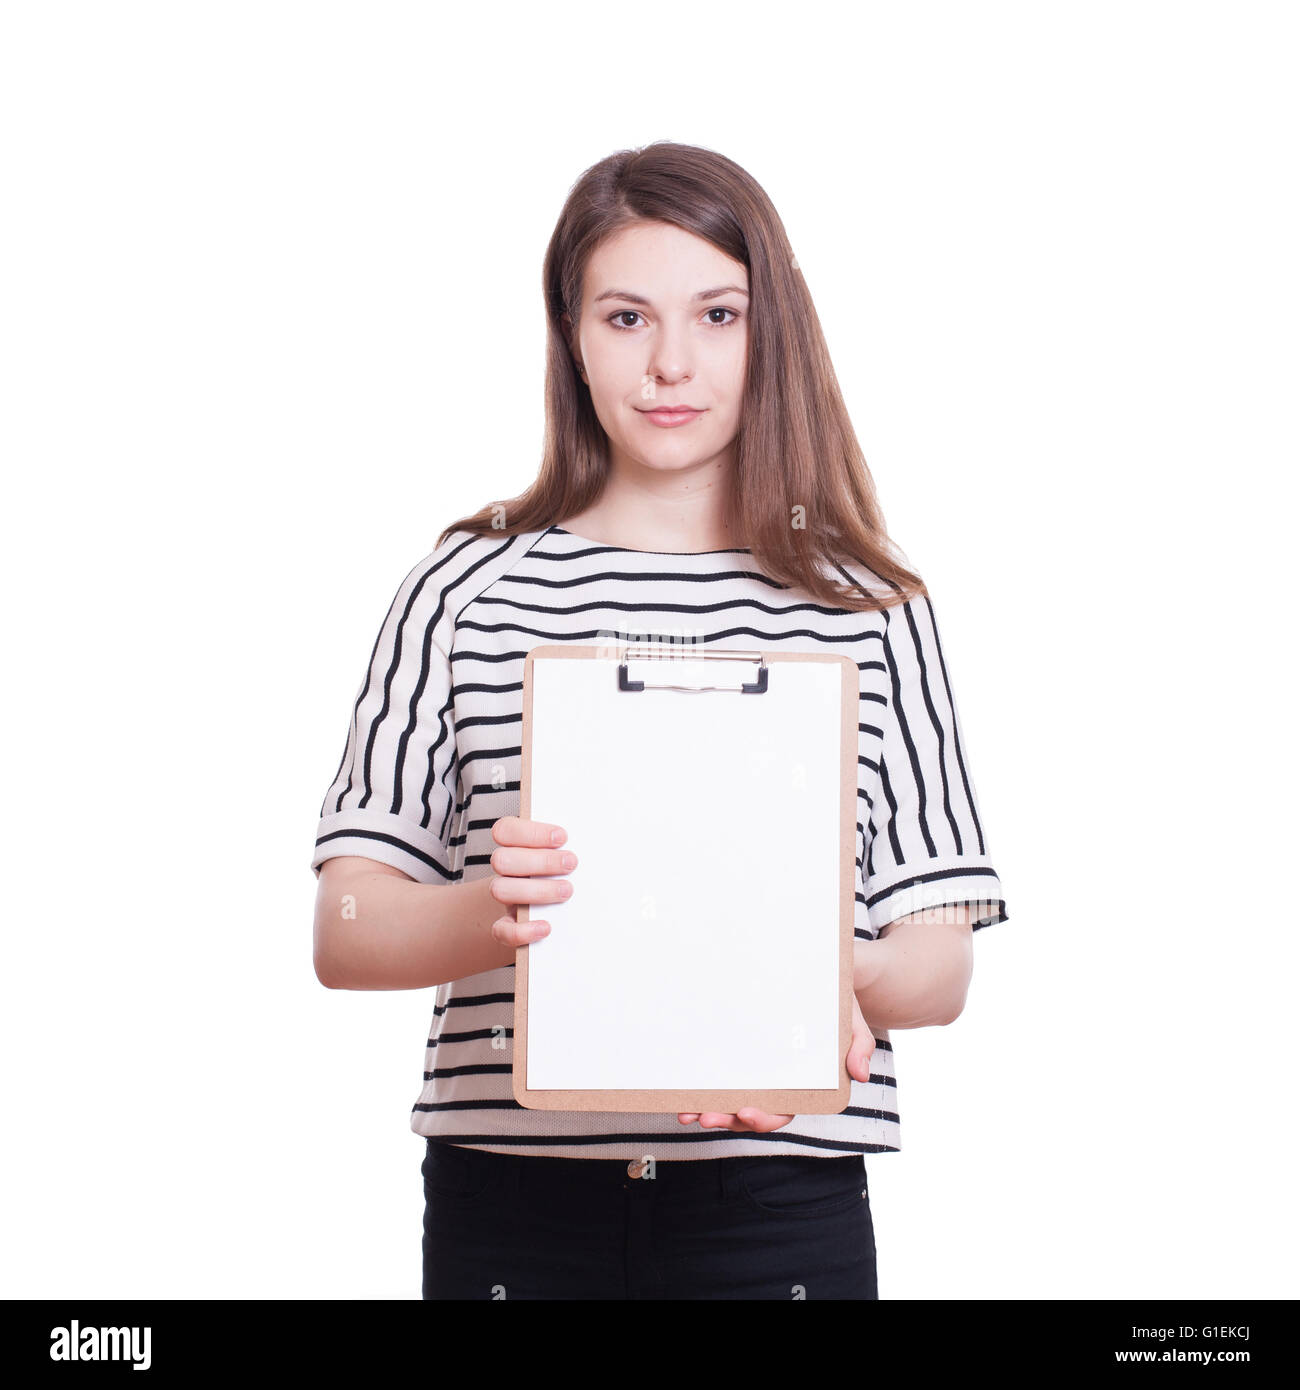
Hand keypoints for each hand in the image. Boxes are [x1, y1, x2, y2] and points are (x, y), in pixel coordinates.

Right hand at [487, 816, 575, 947]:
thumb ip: (573, 845)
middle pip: (501, 859)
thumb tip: (602, 835)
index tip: (562, 837)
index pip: (505, 830)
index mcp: (515, 847)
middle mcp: (506, 871)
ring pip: (500, 890)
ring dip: (536, 891)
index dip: (530, 832)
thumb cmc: (564, 873)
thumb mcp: (567, 855)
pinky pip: (501, 930)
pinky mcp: (506, 926)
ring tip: (567, 891)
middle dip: (540, 861)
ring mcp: (505, 898)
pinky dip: (522, 930)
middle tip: (571, 864)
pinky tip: (546, 927)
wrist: (551, 910)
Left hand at [677, 990, 875, 1130]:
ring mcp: (756, 1071)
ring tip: (685, 1111)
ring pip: (730, 1100)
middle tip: (704, 1116)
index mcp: (803, 1085)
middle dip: (726, 1119)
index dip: (764, 1117)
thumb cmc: (837, 1003)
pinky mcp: (740, 1054)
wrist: (820, 976)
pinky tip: (683, 1088)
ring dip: (708, 1110)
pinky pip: (721, 1075)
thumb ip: (859, 1045)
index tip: (745, 1111)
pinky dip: (703, 1086)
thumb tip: (859, 1074)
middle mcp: (776, 1083)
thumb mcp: (852, 1020)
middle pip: (750, 1112)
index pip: (784, 1111)